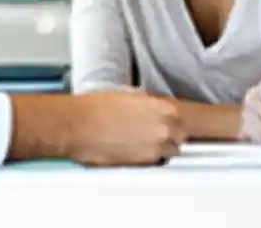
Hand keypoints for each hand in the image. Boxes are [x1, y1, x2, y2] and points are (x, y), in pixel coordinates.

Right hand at [70, 92, 184, 166]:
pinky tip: (131, 152)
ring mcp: (157, 146)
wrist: (79, 125)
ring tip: (140, 145)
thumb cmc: (97, 108)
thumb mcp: (130, 97)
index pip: (181, 120)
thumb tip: (153, 112)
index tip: (164, 125)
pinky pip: (155, 163)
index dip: (171, 123)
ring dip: (160, 150)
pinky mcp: (144, 163)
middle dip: (169, 137)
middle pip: (180, 137)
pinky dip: (147, 159)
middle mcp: (165, 127)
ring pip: (170, 153)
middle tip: (151, 136)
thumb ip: (149, 106)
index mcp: (163, 107)